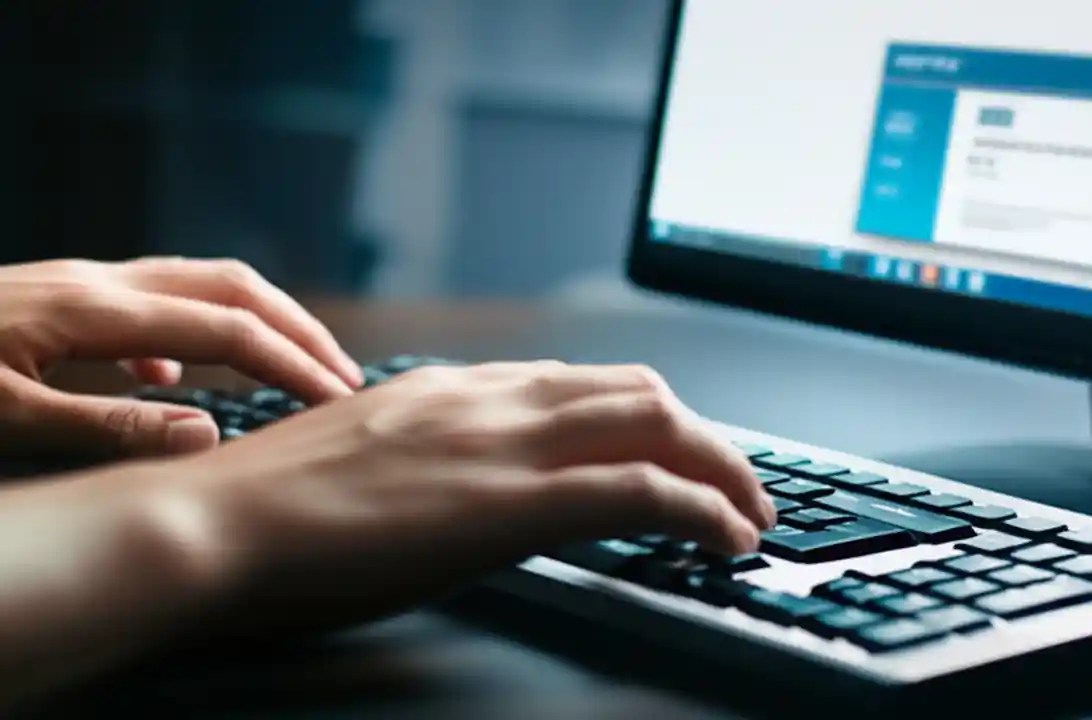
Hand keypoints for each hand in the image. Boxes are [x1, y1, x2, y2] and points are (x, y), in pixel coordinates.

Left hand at [0, 257, 363, 458]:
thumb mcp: (2, 416)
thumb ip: (103, 426)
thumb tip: (207, 435)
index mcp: (92, 310)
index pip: (226, 331)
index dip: (291, 365)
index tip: (337, 404)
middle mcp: (99, 281)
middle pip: (233, 287)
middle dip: (300, 330)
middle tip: (345, 378)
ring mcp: (81, 281)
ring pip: (202, 283)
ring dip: (262, 321)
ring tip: (295, 365)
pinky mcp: (61, 293)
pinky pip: (158, 296)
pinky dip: (199, 327)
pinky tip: (179, 373)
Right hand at [165, 361, 775, 636]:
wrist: (221, 522)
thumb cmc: (273, 505)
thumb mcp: (365, 456)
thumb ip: (427, 450)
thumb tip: (459, 475)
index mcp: (455, 386)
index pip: (579, 381)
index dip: (641, 416)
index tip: (670, 448)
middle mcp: (492, 398)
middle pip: (634, 390)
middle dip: (698, 433)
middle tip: (730, 480)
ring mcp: (507, 443)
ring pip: (656, 425)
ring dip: (720, 467)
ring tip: (748, 512)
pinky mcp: (514, 499)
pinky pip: (642, 490)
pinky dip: (702, 508)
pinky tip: (726, 538)